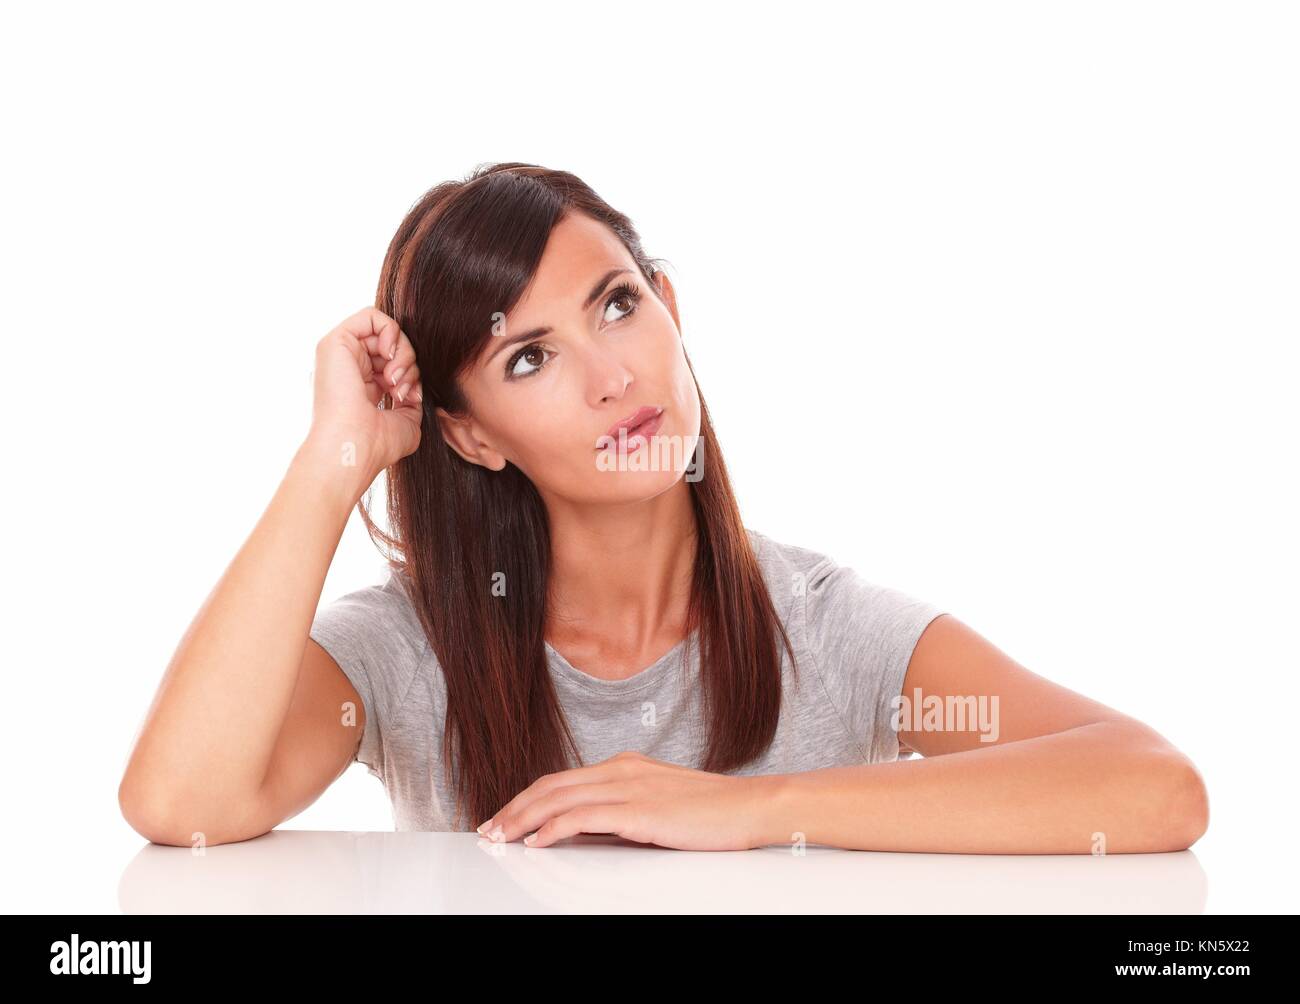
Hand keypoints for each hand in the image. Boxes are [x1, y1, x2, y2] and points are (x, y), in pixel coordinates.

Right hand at [305, 307, 423, 482]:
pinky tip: (390, 354)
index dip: (411, 375)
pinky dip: (391, 330)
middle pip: (392, 346)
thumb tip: (417, 385)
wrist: (354, 447)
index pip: (394, 364)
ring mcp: (340, 354)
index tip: (411, 398)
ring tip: (396, 379)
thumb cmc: (377, 444)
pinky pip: (371, 316)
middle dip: (409, 363)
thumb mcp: (406, 419)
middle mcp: (349, 368)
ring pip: (385, 332)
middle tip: (403, 389)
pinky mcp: (335, 341)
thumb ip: (412, 397)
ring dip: (403, 352)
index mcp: (361, 387)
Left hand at [475, 751, 775, 850]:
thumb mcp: (660, 802)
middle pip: (550, 785)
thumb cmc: (714, 810)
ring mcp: (628, 787)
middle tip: (487, 829)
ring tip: (499, 837)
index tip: (504, 817)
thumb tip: (590, 829)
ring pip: (557, 799)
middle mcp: (620, 770)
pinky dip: (552, 828)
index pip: (561, 779)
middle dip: (513, 808)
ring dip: (521, 819)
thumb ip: (625, 809)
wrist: (751, 806)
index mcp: (624, 766)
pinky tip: (536, 842)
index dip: (527, 797)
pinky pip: (581, 817)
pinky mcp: (637, 811)